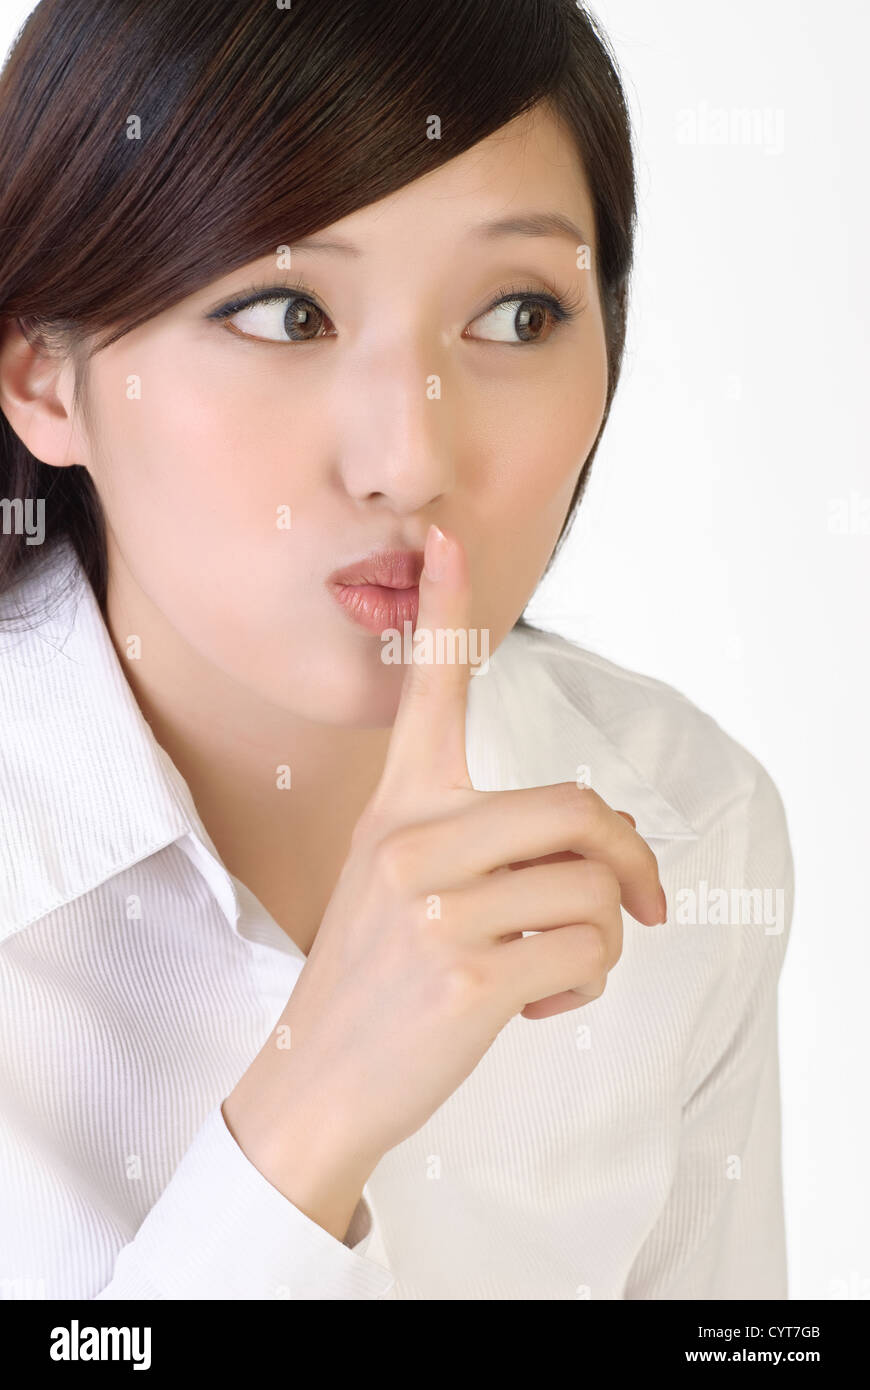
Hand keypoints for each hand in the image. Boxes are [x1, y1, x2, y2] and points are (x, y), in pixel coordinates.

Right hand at [272, 524, 665, 1166]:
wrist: (317, 1077)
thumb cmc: (374, 976)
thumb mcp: (398, 882)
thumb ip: (481, 842)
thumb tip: (603, 842)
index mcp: (399, 809)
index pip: (428, 691)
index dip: (444, 606)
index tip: (446, 534)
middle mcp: (414, 843)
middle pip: (580, 807)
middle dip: (632, 858)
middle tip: (643, 898)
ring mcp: (438, 909)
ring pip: (594, 886)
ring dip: (602, 935)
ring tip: (555, 962)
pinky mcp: (469, 975)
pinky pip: (587, 949)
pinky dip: (587, 980)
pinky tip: (540, 999)